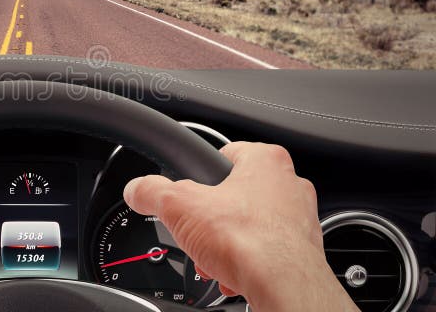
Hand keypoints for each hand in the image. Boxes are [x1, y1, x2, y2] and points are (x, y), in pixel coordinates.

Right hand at [123, 141, 356, 311]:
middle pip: (234, 195)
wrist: (283, 286)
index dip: (199, 176)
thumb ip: (152, 192)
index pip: (224, 155)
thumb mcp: (178, 206)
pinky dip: (246, 262)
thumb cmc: (249, 241)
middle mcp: (289, 184)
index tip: (188, 194)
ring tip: (213, 258)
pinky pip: (265, 251)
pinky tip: (231, 273)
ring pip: (249, 225)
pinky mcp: (302, 251)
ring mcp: (300, 218)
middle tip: (198, 232)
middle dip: (211, 219)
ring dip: (226, 243)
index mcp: (265, 160)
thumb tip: (137, 189)